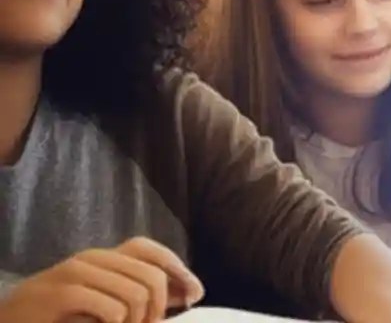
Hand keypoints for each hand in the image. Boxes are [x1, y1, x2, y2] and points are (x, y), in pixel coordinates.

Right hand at [0, 237, 203, 322]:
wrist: (10, 320)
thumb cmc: (60, 316)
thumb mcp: (105, 299)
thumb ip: (139, 291)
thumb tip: (191, 291)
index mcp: (104, 256)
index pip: (151, 251)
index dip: (179, 272)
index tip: (194, 297)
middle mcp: (93, 257)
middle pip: (151, 277)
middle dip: (158, 309)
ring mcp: (77, 272)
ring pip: (136, 295)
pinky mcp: (64, 292)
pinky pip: (112, 309)